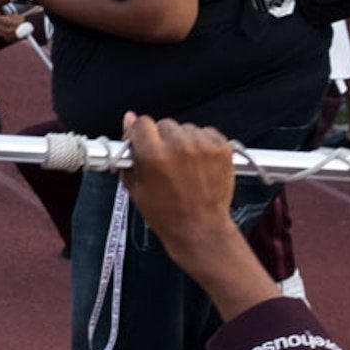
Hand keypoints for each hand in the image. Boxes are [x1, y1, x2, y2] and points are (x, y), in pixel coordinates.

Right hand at [118, 115, 274, 318]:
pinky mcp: (221, 147)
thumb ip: (129, 153)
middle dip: (161, 139)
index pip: (142, 123)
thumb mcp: (136, 187)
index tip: (141, 143)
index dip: (139, 133)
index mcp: (154, 155)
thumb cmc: (167, 214)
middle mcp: (179, 145)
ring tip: (183, 165)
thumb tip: (128, 121)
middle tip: (164, 161)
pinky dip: (201, 143)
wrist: (200, 228)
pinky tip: (197, 163)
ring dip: (182, 141)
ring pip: (185, 128)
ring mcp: (203, 145)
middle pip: (164, 124)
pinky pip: (206, 133)